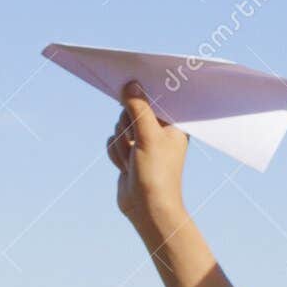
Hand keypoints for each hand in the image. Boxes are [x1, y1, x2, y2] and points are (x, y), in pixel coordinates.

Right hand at [108, 80, 188, 230]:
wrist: (146, 209)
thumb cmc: (156, 174)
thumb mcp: (148, 136)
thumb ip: (139, 108)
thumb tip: (130, 85)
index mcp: (173, 122)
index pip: (155, 95)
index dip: (141, 90)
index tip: (128, 78)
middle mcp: (158, 129)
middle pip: (131, 109)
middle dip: (127, 127)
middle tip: (135, 141)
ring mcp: (142, 140)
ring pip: (119, 126)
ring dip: (121, 145)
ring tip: (133, 161)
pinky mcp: (129, 151)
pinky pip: (113, 141)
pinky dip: (116, 154)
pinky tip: (126, 168)